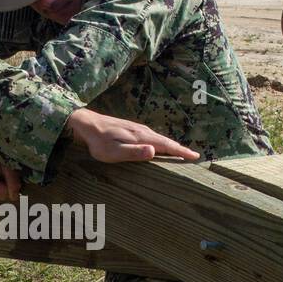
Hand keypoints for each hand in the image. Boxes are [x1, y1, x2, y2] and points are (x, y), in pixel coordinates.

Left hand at [66, 108, 199, 163]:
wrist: (87, 124)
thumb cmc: (99, 142)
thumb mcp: (114, 152)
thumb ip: (134, 152)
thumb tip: (154, 151)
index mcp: (142, 138)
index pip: (166, 146)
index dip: (181, 151)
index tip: (195, 156)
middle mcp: (143, 132)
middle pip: (166, 141)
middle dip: (180, 148)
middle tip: (193, 156)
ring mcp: (138, 129)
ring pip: (160, 138)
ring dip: (171, 145)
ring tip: (181, 152)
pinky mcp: (132, 129)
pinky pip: (152, 137)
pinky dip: (161, 142)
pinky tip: (159, 146)